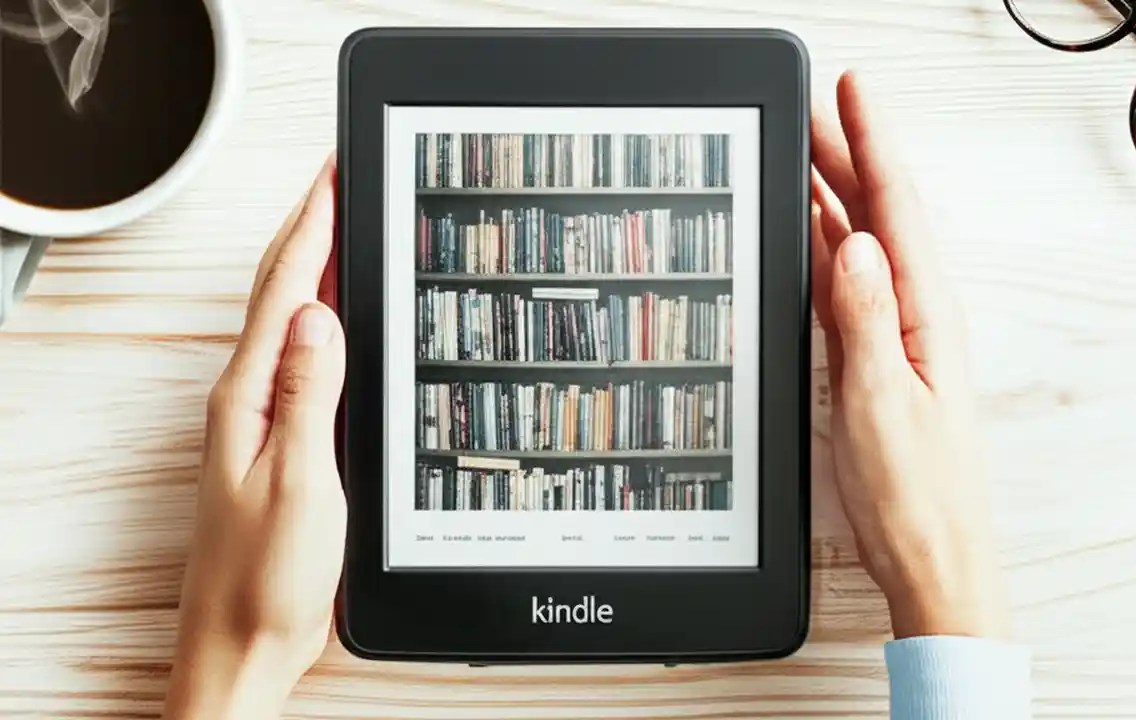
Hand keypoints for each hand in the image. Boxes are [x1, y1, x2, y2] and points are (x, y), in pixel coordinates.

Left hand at [164, 156, 345, 719]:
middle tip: (340, 179)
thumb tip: (319, 313)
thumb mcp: (301, 480)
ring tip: (341, 226)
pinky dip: (322, 321)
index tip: (336, 174)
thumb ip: (309, 392)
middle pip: (280, 292)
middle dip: (309, 227)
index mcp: (250, 397)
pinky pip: (302, 361)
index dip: (312, 225)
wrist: (244, 646)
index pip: (285, 290)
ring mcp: (261, 420)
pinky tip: (336, 319)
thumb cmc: (265, 580)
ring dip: (314, 267)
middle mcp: (248, 399)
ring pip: (290, 322)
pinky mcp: (280, 443)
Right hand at [811, 73, 1008, 639]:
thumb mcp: (881, 401)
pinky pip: (852, 285)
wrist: (933, 561)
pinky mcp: (880, 361)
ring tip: (810, 151)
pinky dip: (830, 248)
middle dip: (849, 153)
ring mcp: (899, 338)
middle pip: (880, 215)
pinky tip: (817, 234)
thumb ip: (866, 317)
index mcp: (927, 317)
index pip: (896, 209)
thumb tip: (851, 241)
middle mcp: (918, 318)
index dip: (872, 143)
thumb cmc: (916, 496)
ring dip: (838, 193)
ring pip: (864, 244)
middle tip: (815, 106)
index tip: (851, 91)